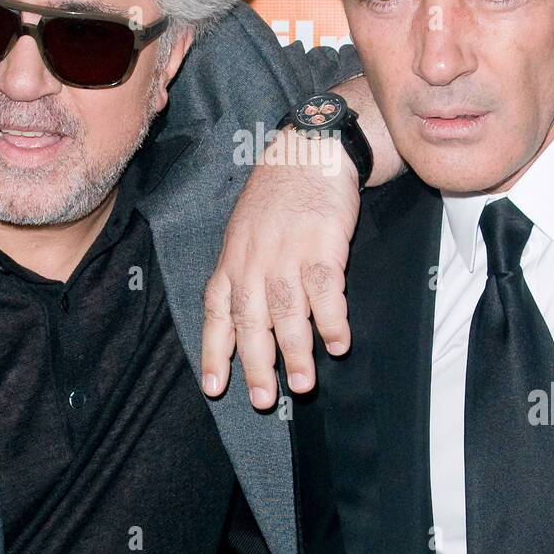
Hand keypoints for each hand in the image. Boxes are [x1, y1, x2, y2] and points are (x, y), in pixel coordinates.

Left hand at [201, 128, 359, 408]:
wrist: (307, 153)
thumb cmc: (277, 198)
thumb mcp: (244, 232)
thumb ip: (244, 274)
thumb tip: (249, 321)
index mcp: (233, 261)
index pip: (218, 313)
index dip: (215, 352)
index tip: (215, 387)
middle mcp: (254, 262)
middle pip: (251, 322)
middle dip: (256, 364)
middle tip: (263, 400)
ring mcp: (287, 255)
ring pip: (287, 314)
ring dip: (295, 353)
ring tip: (303, 385)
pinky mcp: (322, 246)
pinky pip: (326, 292)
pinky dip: (332, 321)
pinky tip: (338, 344)